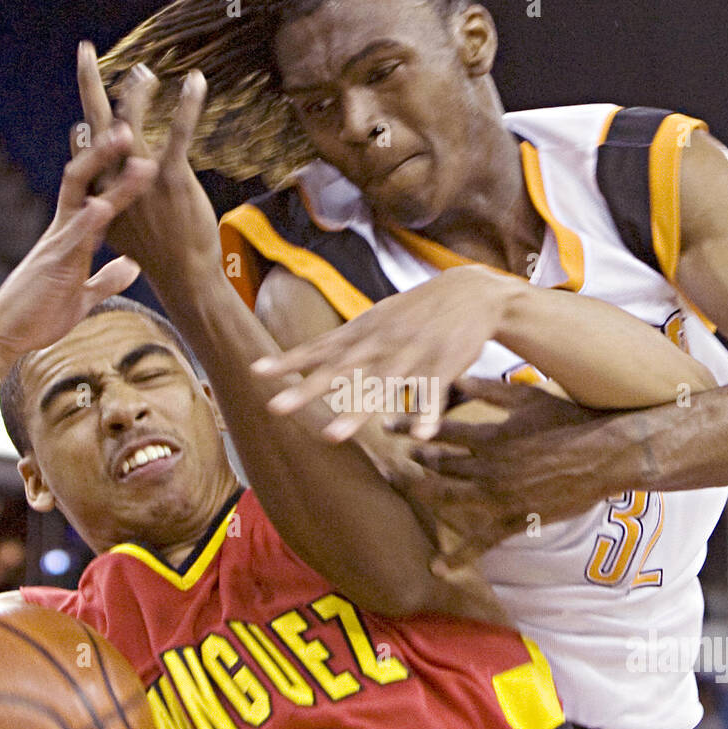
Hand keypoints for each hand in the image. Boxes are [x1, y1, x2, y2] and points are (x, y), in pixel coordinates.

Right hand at [0, 123, 154, 359]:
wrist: (4, 336)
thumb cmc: (40, 316)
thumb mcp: (83, 296)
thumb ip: (107, 279)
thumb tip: (132, 267)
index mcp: (72, 238)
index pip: (94, 194)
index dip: (112, 171)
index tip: (133, 147)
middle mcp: (63, 231)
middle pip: (84, 180)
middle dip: (104, 151)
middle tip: (127, 124)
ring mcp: (57, 244)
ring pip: (81, 195)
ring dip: (102, 166)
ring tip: (124, 139)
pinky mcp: (54, 264)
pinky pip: (72, 238)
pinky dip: (88, 221)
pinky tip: (104, 205)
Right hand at [75, 41, 220, 287]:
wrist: (182, 279)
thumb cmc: (156, 257)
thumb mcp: (116, 243)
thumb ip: (108, 232)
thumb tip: (110, 232)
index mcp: (95, 193)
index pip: (83, 149)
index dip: (84, 127)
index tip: (85, 107)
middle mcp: (111, 179)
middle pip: (95, 121)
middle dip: (88, 82)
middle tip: (86, 50)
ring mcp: (139, 177)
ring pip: (130, 120)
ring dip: (136, 89)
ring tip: (145, 70)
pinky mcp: (170, 178)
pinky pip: (178, 132)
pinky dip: (187, 104)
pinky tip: (195, 82)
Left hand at [251, 265, 521, 441]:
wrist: (471, 291)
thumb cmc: (415, 312)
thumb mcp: (375, 320)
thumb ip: (342, 342)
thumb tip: (302, 358)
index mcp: (363, 333)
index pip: (319, 347)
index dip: (288, 361)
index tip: (256, 373)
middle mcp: (381, 342)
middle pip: (340, 369)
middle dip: (307, 389)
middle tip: (276, 407)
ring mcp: (412, 353)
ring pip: (381, 384)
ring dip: (358, 410)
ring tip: (333, 437)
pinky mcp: (444, 364)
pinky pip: (433, 392)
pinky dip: (427, 413)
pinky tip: (420, 435)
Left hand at [396, 376, 624, 571]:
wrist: (607, 454)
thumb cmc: (568, 419)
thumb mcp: (527, 396)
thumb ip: (486, 389)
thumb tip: (452, 375)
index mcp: (489, 436)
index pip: (435, 431)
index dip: (407, 427)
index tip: (387, 425)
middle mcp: (488, 468)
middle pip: (437, 465)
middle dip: (411, 461)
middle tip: (391, 460)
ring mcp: (501, 498)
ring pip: (449, 499)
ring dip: (423, 493)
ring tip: (406, 488)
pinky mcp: (517, 520)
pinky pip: (484, 542)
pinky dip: (460, 555)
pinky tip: (438, 567)